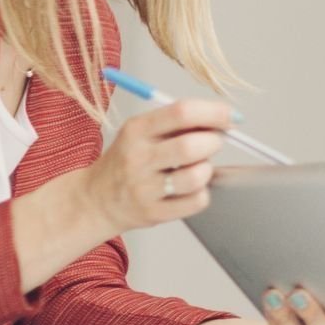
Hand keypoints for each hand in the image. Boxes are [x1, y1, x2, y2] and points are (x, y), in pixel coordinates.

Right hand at [74, 98, 236, 232]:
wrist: (96, 199)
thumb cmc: (127, 161)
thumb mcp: (141, 132)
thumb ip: (177, 122)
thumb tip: (223, 117)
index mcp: (137, 130)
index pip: (182, 112)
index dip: (214, 112)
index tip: (229, 115)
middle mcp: (137, 157)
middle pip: (191, 146)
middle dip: (213, 142)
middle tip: (213, 143)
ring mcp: (144, 188)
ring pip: (197, 176)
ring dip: (207, 169)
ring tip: (198, 167)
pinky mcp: (153, 212)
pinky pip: (196, 201)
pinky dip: (202, 193)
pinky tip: (189, 189)